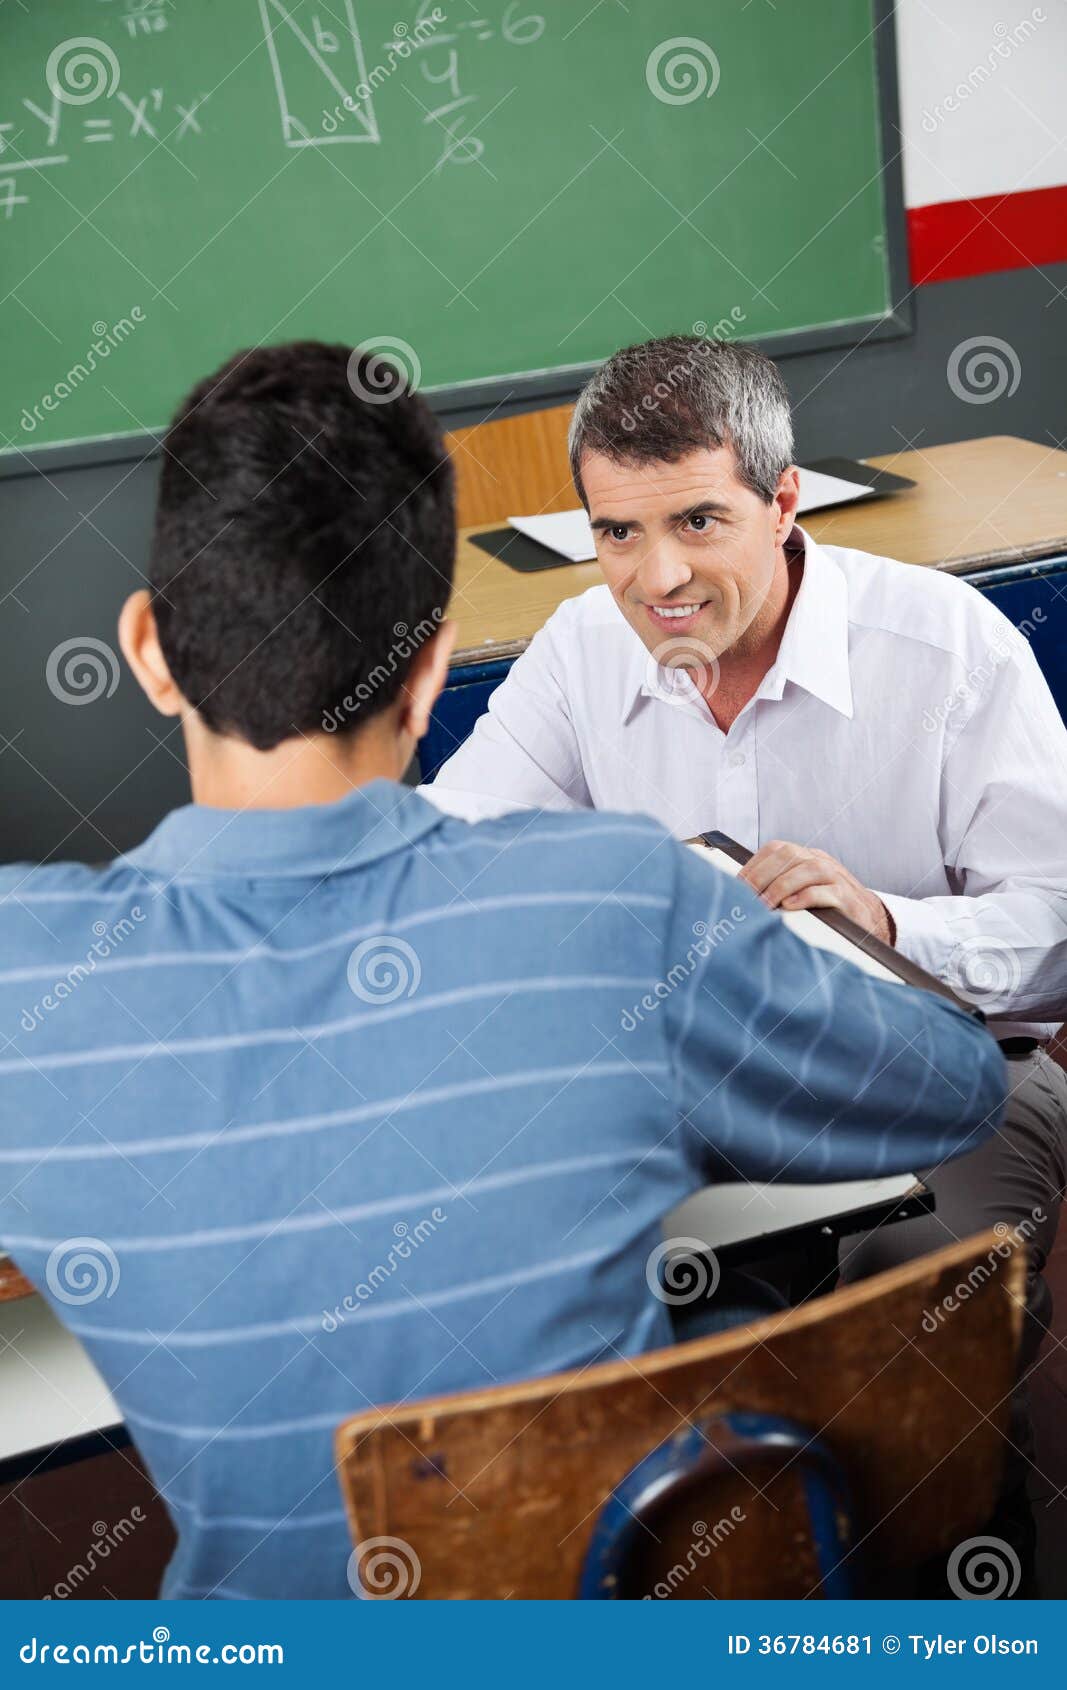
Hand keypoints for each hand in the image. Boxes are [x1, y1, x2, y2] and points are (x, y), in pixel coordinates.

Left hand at [739, 839, 893, 944]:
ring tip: (764, 905)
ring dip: (780, 887)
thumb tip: (741, 892)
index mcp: (807, 857)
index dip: (754, 865)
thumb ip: (777, 885)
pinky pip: (827, 891)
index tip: (736, 884)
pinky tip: (790, 907)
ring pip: (807, 869)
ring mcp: (837, 877)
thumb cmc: (827, 907)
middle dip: (762, 875)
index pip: (776, 849)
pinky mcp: (849, 898)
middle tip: (745, 897)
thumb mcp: (802, 889)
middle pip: (788, 855)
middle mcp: (821, 862)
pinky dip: (806, 897)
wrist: (869, 920)